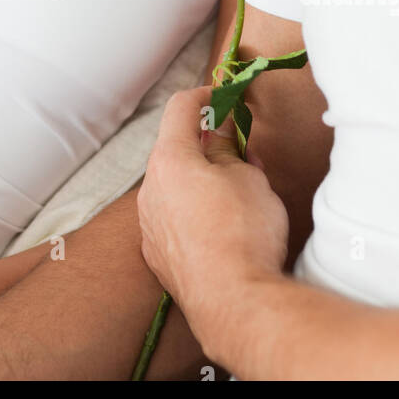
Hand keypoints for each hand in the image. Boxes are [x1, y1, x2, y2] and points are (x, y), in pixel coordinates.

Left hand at [137, 85, 288, 313]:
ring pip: (174, 188)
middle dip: (207, 146)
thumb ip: (229, 149)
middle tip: (242, 154)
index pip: (180, 108)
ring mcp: (150, 225)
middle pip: (176, 150)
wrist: (235, 303)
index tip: (223, 96)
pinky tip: (222, 231)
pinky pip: (173, 221)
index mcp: (169, 160)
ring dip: (199, 183)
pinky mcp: (158, 256)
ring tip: (239, 198)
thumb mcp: (248, 177)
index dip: (205, 95)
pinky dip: (193, 215)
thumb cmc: (244, 234)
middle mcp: (150, 190)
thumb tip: (221, 135)